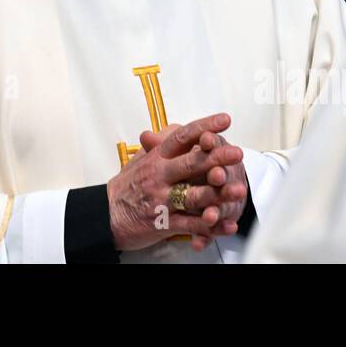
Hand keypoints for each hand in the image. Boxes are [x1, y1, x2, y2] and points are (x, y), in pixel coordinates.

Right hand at [107, 113, 246, 251]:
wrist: (106, 214)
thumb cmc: (127, 185)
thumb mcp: (141, 159)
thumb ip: (161, 144)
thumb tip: (178, 127)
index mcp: (157, 157)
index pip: (182, 137)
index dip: (204, 127)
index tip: (224, 120)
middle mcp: (160, 176)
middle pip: (191, 164)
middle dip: (216, 158)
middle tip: (237, 153)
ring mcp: (162, 200)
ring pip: (194, 195)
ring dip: (218, 194)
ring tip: (239, 190)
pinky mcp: (164, 223)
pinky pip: (190, 225)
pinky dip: (211, 226)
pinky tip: (228, 224)